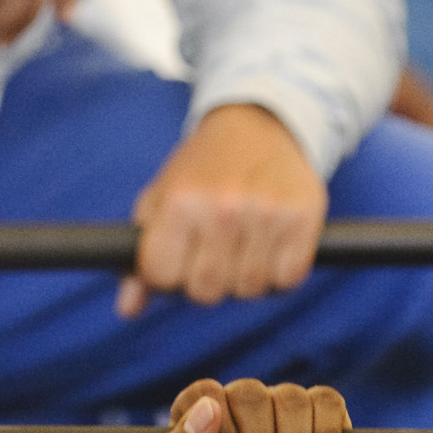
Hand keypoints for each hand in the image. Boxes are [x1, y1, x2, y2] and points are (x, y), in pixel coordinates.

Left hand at [121, 103, 326, 315]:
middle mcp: (223, 208)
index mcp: (180, 201)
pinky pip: (287, 279)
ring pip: (249, 289)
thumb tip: (128, 308)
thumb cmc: (201, 168)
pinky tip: (269, 246)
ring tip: (241, 245)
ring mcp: (267, 214)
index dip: (167, 275)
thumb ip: (139, 255)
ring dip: (243, 278)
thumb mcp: (160, 199)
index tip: (177, 258)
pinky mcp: (304, 217)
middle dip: (204, 281)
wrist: (258, 124)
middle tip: (211, 253)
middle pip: (206, 291)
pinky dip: (278, 272)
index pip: (162, 277)